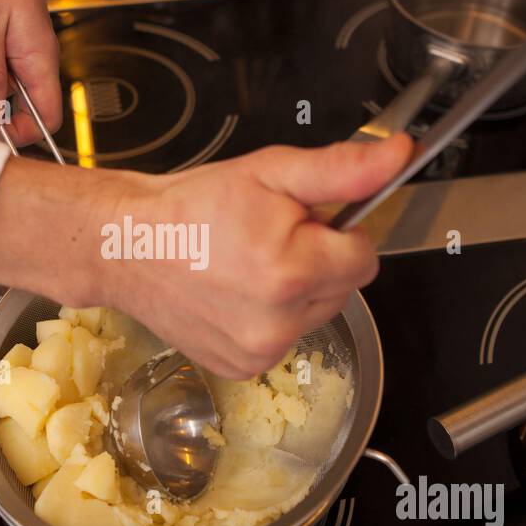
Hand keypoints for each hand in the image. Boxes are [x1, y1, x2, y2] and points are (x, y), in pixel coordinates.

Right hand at [104, 135, 412, 377]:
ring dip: (295, 292)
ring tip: (247, 266)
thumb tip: (398, 158)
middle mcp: (279, 321)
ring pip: (315, 316)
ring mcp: (260, 351)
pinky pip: (282, 340)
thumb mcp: (269, 171)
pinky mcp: (241, 368)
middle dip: (316, 261)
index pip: (364, 257)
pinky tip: (235, 295)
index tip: (298, 221)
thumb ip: (341, 170)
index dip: (336, 232)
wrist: (127, 246)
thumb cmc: (190, 208)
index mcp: (292, 271)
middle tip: (266, 239)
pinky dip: (268, 318)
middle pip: (342, 289)